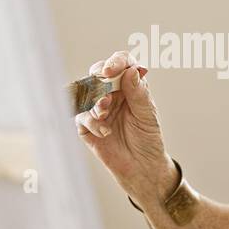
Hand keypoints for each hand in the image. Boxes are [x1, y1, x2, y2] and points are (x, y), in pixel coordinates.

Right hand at [76, 50, 175, 203]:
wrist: (141, 167)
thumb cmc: (148, 139)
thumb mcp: (147, 116)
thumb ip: (138, 93)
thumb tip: (130, 71)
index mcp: (130, 86)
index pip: (122, 64)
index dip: (116, 62)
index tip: (111, 69)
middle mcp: (112, 93)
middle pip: (99, 73)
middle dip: (99, 77)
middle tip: (104, 85)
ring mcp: (98, 108)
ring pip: (87, 93)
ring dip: (95, 100)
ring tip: (105, 111)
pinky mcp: (87, 125)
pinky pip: (81, 116)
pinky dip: (91, 121)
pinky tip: (104, 132)